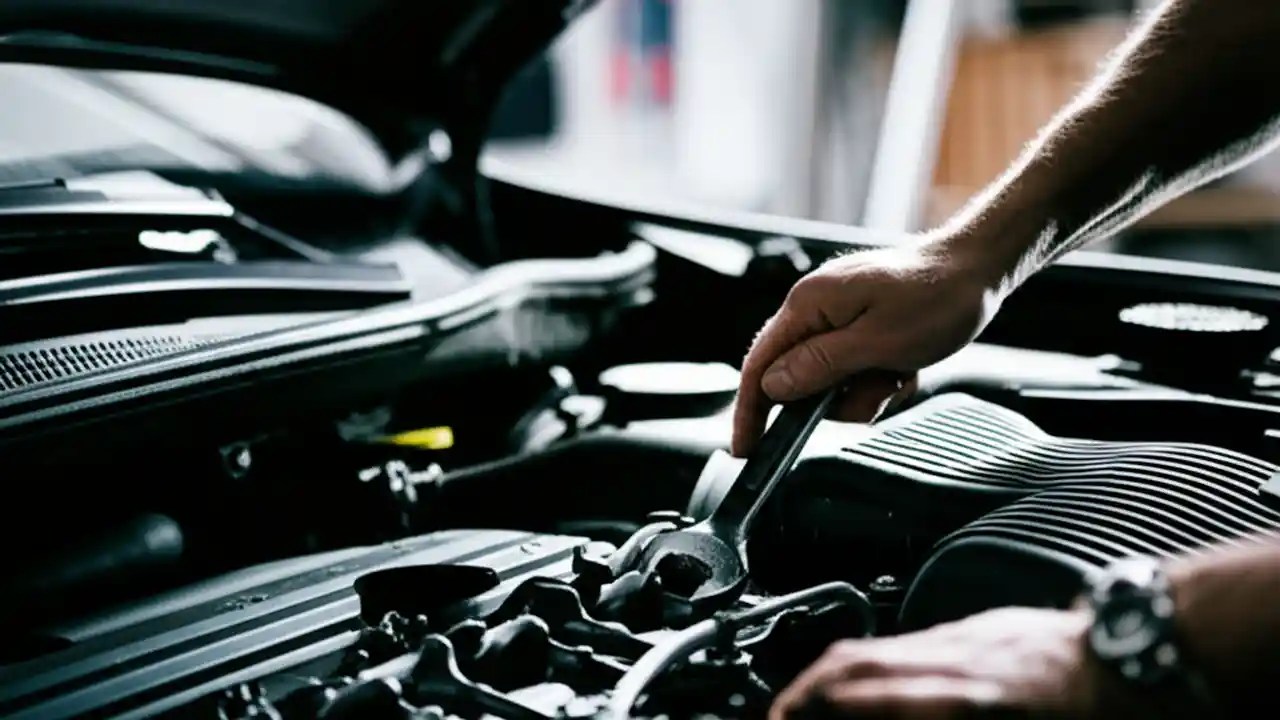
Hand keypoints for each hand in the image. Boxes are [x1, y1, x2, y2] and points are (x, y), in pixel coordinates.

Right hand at [732, 240, 1001, 455]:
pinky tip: (903, 369)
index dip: (749, 411)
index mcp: (809, 304)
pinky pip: (852, 372)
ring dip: (864, 391)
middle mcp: (815, 308)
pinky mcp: (858, 327)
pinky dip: (877, 381)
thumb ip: (819, 366)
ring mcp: (837, 317)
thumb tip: (771, 387)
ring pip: (829, 382)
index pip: (760, 365)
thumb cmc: (937, 296)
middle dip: (835, 399)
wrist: (979, 269)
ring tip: (899, 373)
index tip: (746, 449)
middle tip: (878, 390)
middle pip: (796, 377)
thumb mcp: (878, 342)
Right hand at [770, 607, 1130, 719]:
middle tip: (774, 719)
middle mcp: (958, 660)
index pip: (864, 698)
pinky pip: (901, 641)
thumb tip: (889, 717)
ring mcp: (964, 637)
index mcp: (972, 697)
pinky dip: (864, 664)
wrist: (1147, 653)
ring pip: (872, 646)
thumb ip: (938, 719)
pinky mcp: (975, 627)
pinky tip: (857, 686)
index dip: (810, 712)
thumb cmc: (1109, 712)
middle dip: (799, 694)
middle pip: (852, 665)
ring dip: (823, 676)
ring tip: (798, 706)